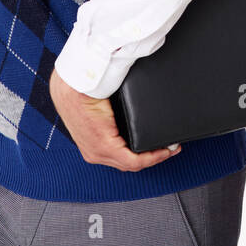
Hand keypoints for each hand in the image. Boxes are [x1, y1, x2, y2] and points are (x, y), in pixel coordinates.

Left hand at [49, 69, 181, 170]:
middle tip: (170, 148)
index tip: (161, 147)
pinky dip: (151, 156)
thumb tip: (133, 113)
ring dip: (154, 157)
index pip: (120, 157)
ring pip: (133, 163)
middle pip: (129, 163)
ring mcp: (98, 152)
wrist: (75, 82)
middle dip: (153, 157)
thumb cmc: (84, 89)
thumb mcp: (102, 108)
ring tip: (170, 148)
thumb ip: (116, 116)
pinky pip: (133, 160)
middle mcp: (93, 153)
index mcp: (91, 144)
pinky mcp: (105, 146)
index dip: (143, 155)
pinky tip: (163, 149)